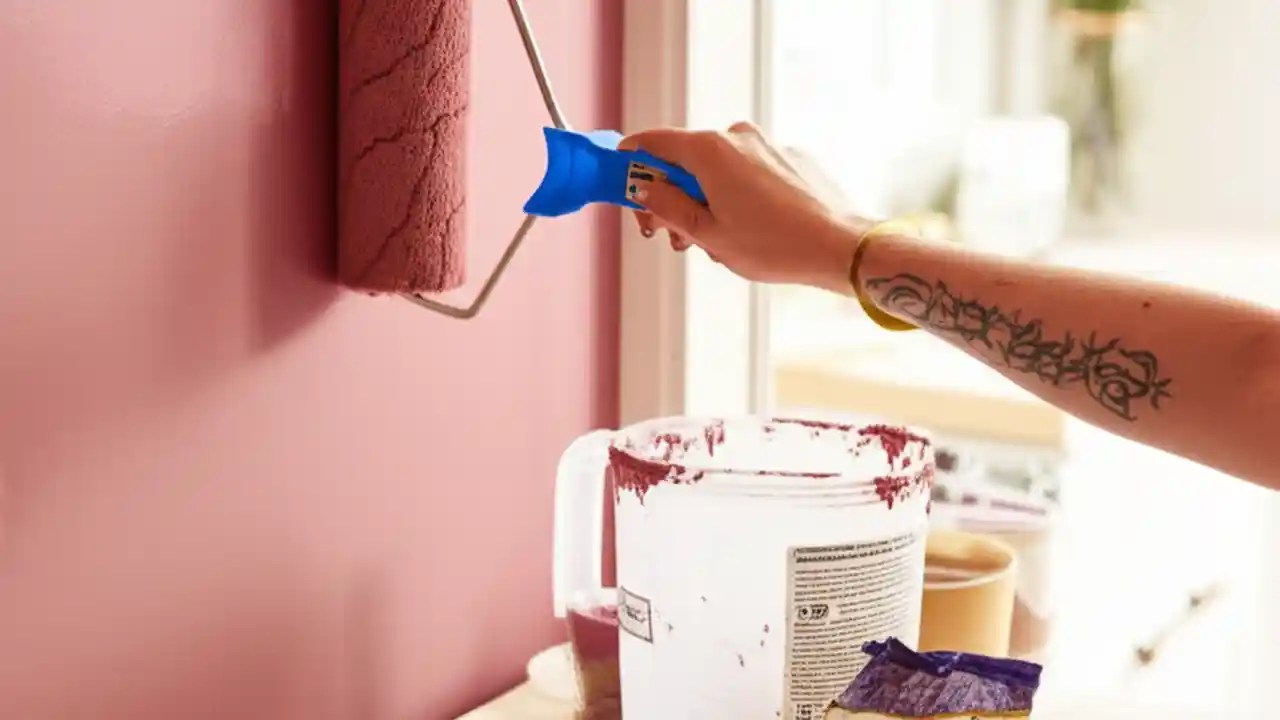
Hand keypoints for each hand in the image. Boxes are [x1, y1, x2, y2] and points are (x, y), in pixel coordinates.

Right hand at [618, 122, 869, 293]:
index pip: (653, 142)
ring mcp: (767, 145)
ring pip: (719, 170)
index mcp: (710, 150)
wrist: (840, 246)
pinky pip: (750, 172)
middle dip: (672, 196)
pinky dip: (739, 196)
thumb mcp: (707, 234)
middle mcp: (737, 136)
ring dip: (707, 202)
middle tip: (672, 236)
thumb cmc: (775, 245)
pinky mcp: (791, 158)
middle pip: (686, 159)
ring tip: (717, 244)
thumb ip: (668, 207)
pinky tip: (752, 231)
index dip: (631, 162)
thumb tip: (644, 188)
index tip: (622, 183)